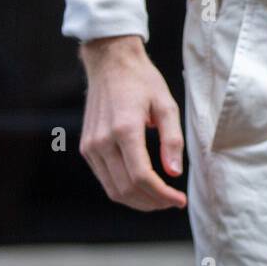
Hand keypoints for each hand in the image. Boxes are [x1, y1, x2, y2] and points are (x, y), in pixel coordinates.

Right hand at [78, 35, 187, 210]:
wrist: (110, 63)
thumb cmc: (141, 80)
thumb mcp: (166, 104)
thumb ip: (172, 139)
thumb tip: (174, 173)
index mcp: (124, 128)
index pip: (142, 176)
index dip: (162, 194)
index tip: (180, 200)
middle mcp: (103, 140)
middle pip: (126, 189)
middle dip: (152, 202)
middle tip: (172, 201)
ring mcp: (91, 146)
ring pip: (113, 189)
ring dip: (138, 201)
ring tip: (159, 198)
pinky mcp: (86, 147)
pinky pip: (105, 179)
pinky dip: (123, 189)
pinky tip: (141, 186)